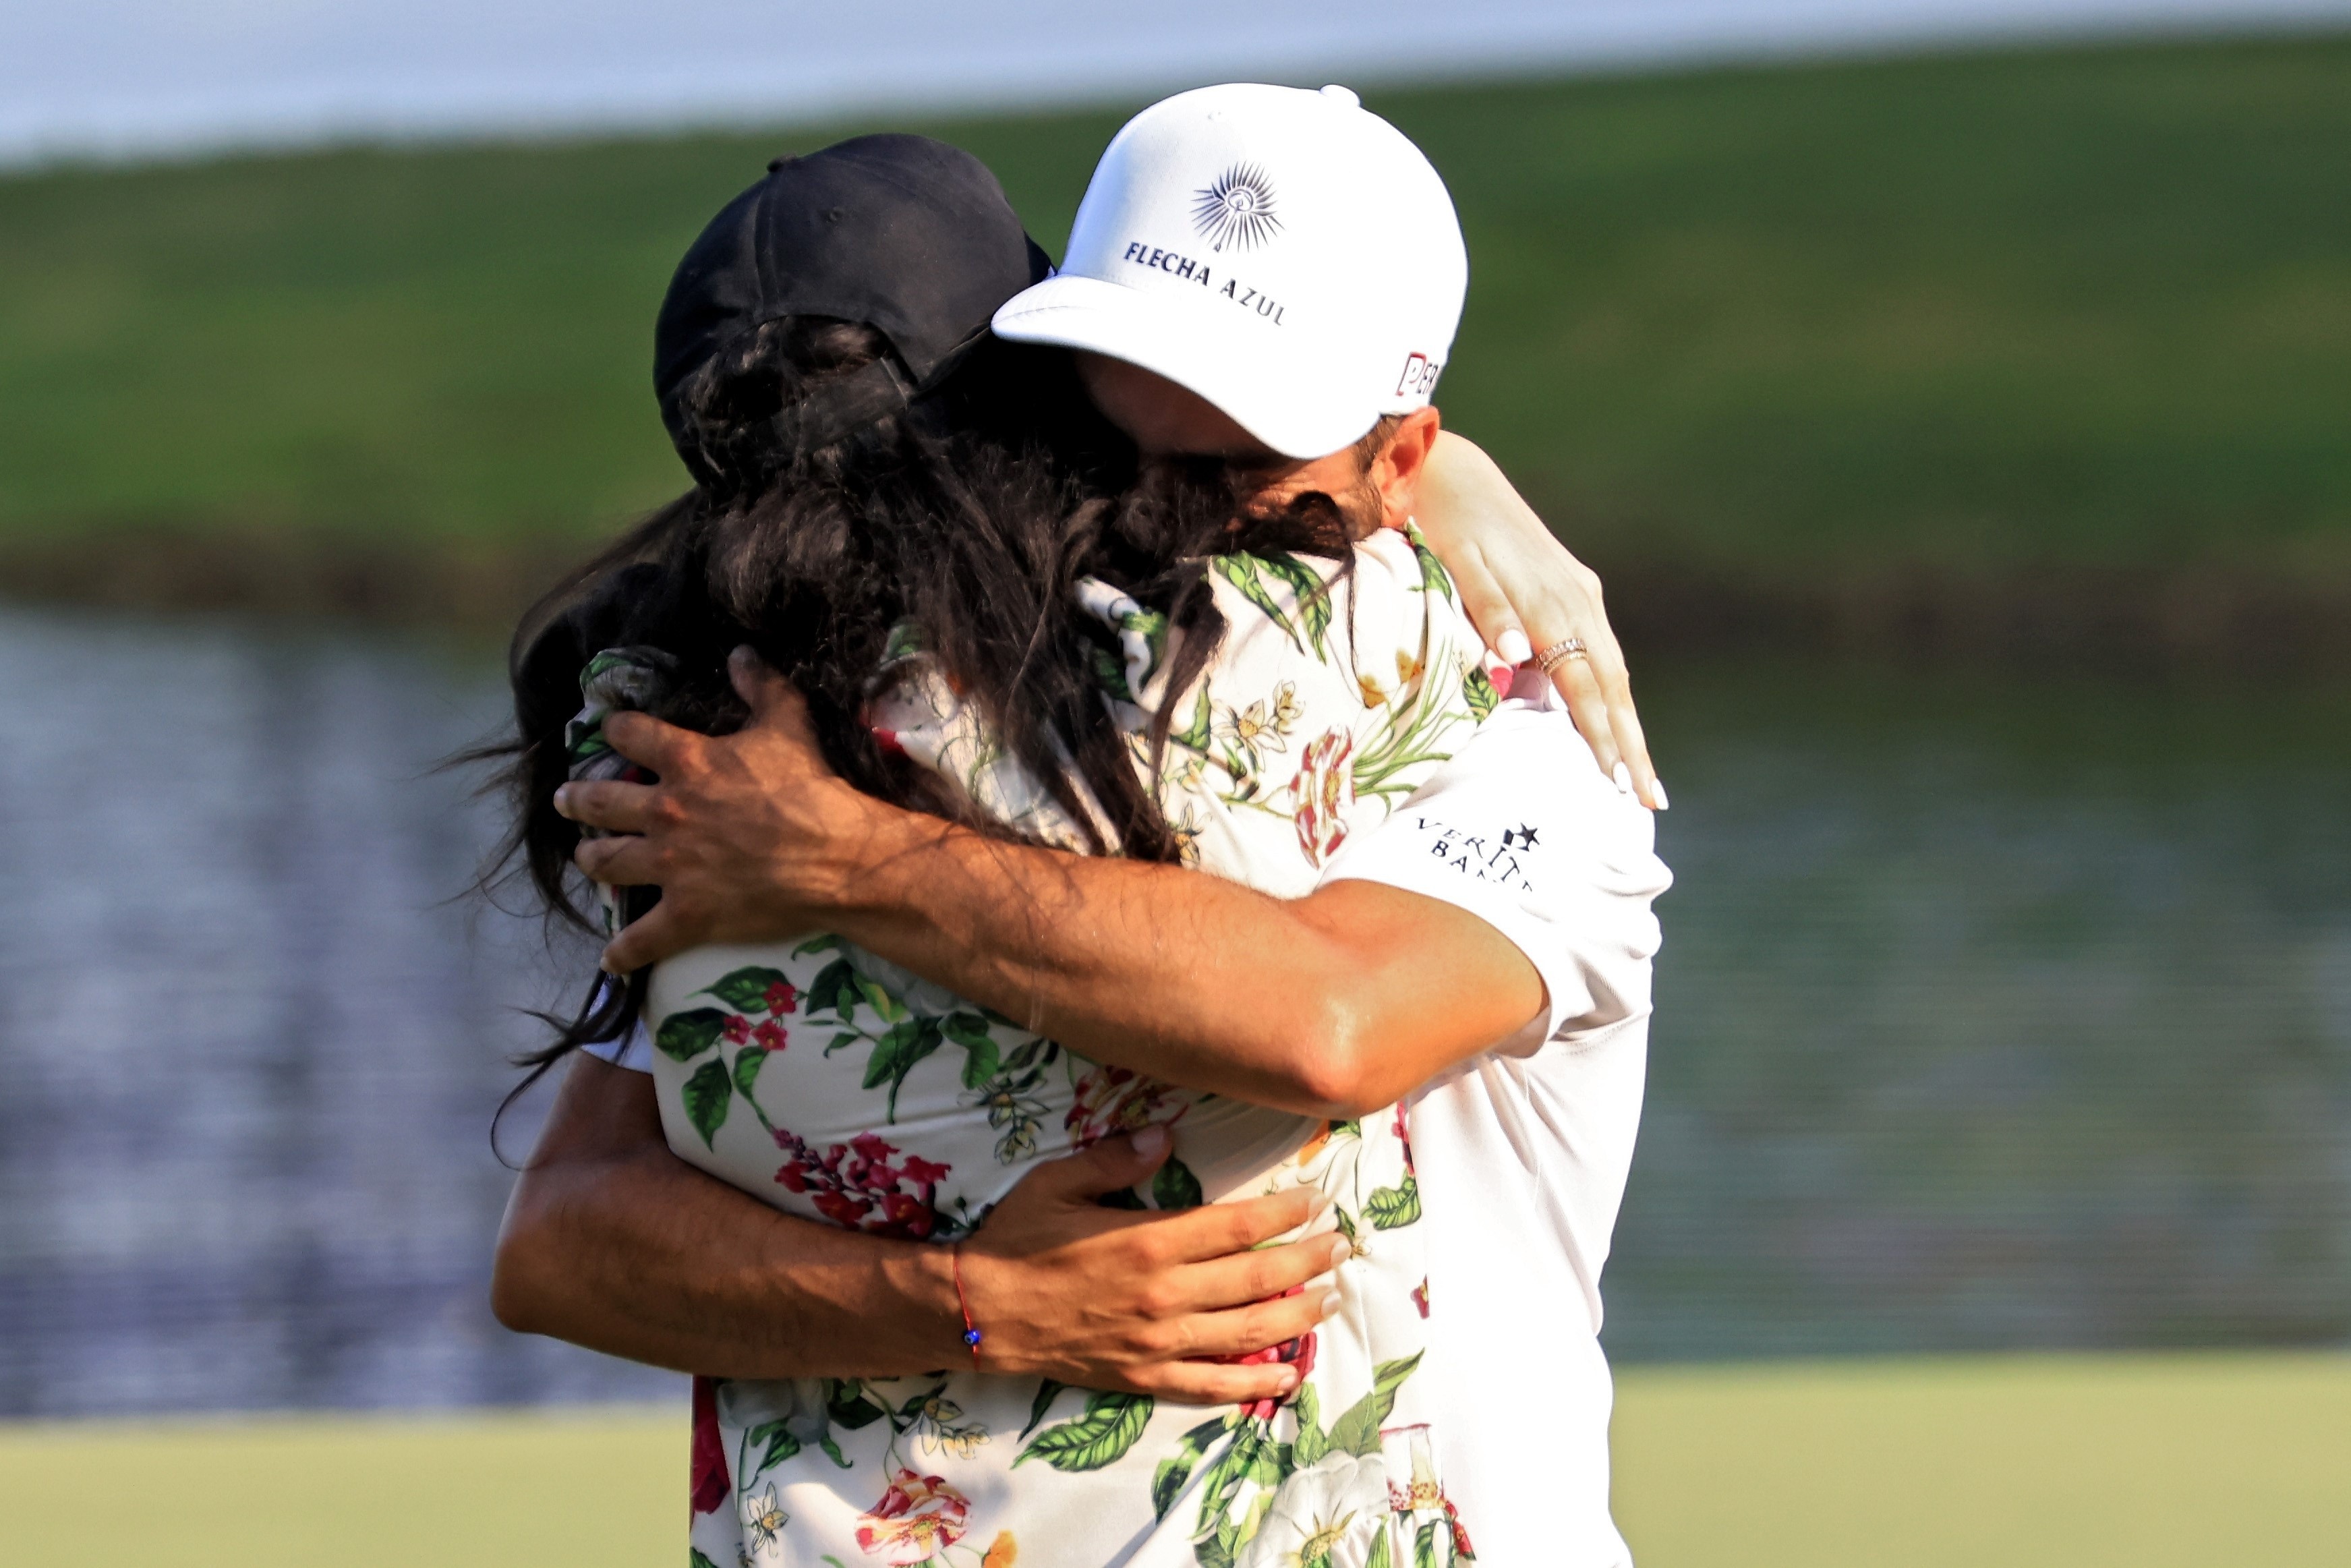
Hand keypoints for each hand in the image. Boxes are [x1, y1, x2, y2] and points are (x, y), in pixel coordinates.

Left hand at [552, 649, 906, 971]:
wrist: (832, 856)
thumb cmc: (810, 789)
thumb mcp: (789, 725)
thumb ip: (761, 688)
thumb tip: (740, 653)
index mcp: (688, 764)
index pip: (633, 736)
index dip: (618, 730)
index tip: (611, 731)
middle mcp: (666, 812)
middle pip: (602, 802)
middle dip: (579, 801)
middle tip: (566, 801)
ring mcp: (671, 866)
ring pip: (609, 863)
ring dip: (593, 860)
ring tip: (587, 858)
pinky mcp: (686, 912)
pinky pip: (642, 937)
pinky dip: (624, 951)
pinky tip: (611, 957)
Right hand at [956, 1126, 1342, 1403]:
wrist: (977, 1313)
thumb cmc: (1016, 1240)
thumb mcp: (1058, 1181)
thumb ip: (1116, 1159)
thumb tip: (1166, 1134)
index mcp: (1148, 1240)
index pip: (1237, 1224)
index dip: (1283, 1212)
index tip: (1315, 1201)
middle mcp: (1164, 1294)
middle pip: (1256, 1277)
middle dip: (1307, 1259)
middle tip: (1341, 1246)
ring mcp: (1157, 1341)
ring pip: (1246, 1330)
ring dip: (1296, 1315)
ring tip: (1329, 1298)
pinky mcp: (1143, 1377)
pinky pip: (1211, 1384)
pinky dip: (1254, 1381)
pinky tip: (1287, 1373)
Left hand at [1412, 430, 1665, 809]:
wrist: (1454, 476)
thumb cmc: (1447, 525)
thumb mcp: (1456, 564)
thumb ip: (1487, 610)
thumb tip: (1519, 656)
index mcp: (1551, 603)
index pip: (1585, 687)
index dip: (1602, 737)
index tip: (1617, 785)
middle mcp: (1577, 602)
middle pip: (1614, 689)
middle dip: (1632, 747)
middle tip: (1651, 803)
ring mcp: (1580, 595)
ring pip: (1614, 673)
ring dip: (1628, 727)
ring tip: (1641, 778)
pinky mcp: (1573, 590)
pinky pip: (1601, 655)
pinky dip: (1612, 696)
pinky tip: (1613, 722)